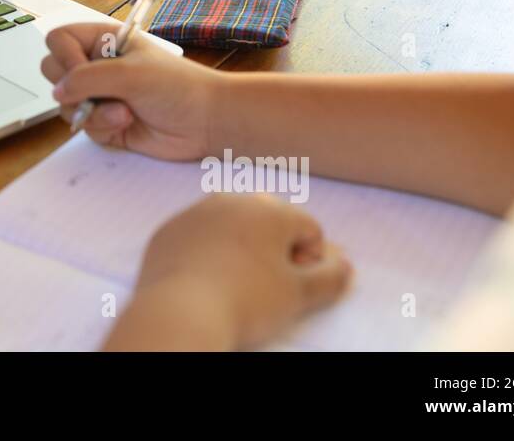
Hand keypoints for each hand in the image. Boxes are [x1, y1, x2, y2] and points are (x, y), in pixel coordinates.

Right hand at [41, 21, 224, 159]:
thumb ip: (88, 78)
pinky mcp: (104, 122)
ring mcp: (99, 95)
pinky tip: (127, 123)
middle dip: (74, 89)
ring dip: (93, 113)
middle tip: (99, 92)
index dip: (64, 57)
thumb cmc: (178, 87)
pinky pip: (83, 127)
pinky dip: (102, 128)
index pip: (59, 41)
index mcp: (104, 41)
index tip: (81, 72)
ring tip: (123, 112)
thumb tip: (58, 91)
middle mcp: (97, 66)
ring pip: (66, 105)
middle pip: (54, 73)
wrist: (205, 122)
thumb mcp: (130, 73)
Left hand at [105, 194, 352, 349]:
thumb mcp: (299, 295)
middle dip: (276, 244)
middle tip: (269, 279)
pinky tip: (205, 278)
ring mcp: (194, 212)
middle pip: (269, 218)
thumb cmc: (247, 301)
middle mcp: (231, 200)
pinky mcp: (168, 230)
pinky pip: (197, 234)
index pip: (308, 227)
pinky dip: (207, 250)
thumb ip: (330, 277)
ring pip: (230, 222)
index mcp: (268, 210)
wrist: (181, 312)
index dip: (312, 258)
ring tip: (237, 279)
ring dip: (241, 244)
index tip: (296, 284)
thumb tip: (345, 264)